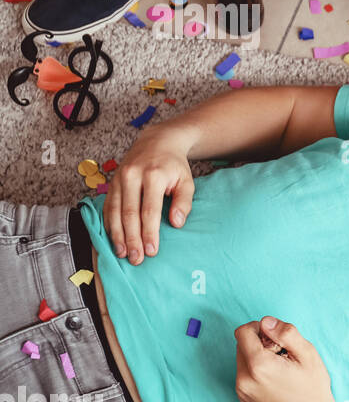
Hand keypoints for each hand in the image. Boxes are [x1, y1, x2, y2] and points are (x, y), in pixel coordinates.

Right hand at [103, 126, 194, 263]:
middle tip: (136, 259)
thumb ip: (183, 202)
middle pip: (129, 213)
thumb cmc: (174, 166)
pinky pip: (107, 206)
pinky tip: (112, 238)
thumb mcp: (187, 181)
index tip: (152, 251)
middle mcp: (132, 176)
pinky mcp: (111, 183)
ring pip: (114, 211)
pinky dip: (109, 224)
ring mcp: (118, 179)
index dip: (149, 232)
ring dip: (117, 235)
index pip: (149, 210)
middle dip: (132, 238)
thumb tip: (177, 223)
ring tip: (122, 253)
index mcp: (152, 176)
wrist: (156, 142)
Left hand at [234, 316, 342, 401]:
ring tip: (280, 367)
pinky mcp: (244, 398)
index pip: (242, 332)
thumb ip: (286, 333)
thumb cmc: (313, 388)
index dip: (259, 328)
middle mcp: (244, 379)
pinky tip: (276, 378)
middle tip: (282, 353)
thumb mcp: (308, 354)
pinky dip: (256, 369)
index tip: (276, 337)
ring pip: (242, 358)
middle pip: (241, 344)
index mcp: (259, 365)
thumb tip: (266, 322)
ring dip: (257, 355)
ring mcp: (242, 390)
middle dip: (259, 342)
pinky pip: (244, 373)